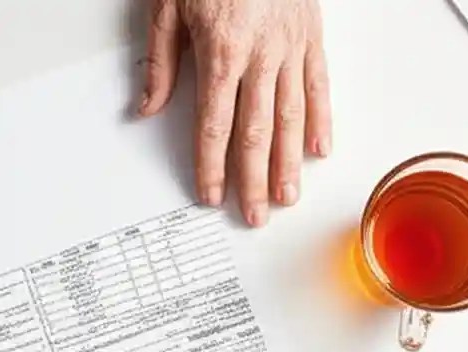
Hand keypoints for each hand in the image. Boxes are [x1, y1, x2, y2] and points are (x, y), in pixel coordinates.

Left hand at [139, 0, 331, 227]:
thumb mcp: (168, 5)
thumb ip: (160, 61)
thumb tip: (146, 107)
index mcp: (221, 50)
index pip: (213, 124)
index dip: (211, 165)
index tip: (209, 193)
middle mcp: (260, 54)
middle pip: (255, 132)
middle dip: (252, 179)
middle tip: (251, 214)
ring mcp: (291, 46)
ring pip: (291, 117)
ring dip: (288, 163)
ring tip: (285, 197)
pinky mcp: (312, 35)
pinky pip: (319, 85)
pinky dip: (321, 120)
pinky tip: (317, 150)